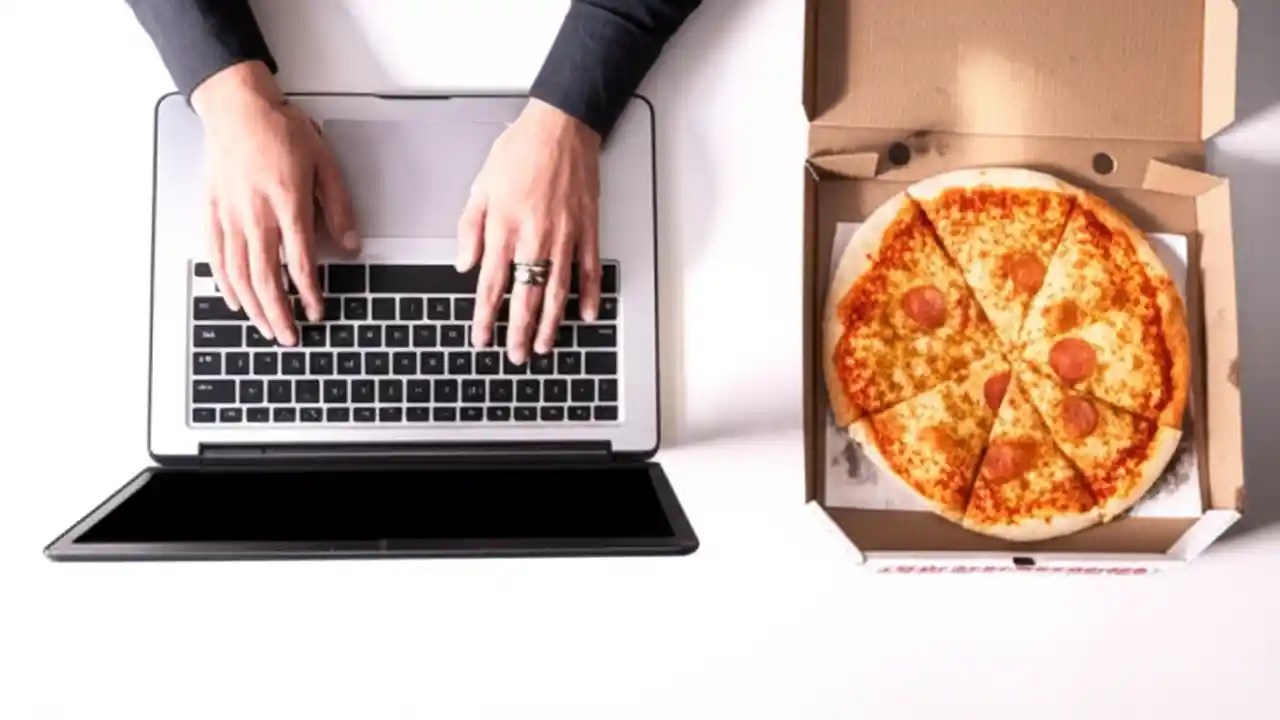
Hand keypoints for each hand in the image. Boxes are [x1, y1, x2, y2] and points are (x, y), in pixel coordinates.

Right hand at [193, 61, 357, 346]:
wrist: (238, 107)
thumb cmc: (280, 130)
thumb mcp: (325, 164)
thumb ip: (339, 207)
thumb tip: (351, 244)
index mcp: (287, 203)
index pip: (299, 262)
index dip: (310, 293)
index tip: (318, 311)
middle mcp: (255, 215)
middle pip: (265, 279)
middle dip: (279, 314)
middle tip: (291, 337)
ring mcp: (229, 216)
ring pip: (239, 275)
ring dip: (254, 308)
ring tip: (268, 329)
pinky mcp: (212, 213)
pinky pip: (216, 258)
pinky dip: (225, 284)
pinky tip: (236, 302)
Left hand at [456, 98, 601, 363]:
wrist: (561, 126)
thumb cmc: (520, 151)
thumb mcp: (480, 186)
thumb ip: (469, 228)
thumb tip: (463, 263)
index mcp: (505, 227)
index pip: (492, 283)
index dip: (486, 316)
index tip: (482, 337)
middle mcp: (535, 236)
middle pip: (526, 296)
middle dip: (519, 331)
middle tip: (515, 355)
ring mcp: (564, 235)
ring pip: (557, 290)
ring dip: (551, 323)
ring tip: (544, 346)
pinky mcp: (587, 229)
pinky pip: (589, 269)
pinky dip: (590, 294)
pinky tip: (585, 314)